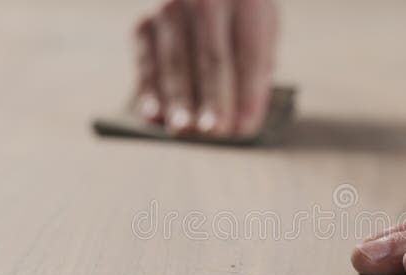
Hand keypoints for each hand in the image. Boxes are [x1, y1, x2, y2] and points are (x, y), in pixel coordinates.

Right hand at [134, 0, 277, 137]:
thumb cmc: (241, 22)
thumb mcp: (261, 33)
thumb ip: (256, 71)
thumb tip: (241, 121)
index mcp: (246, 1)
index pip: (250, 53)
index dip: (248, 93)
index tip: (245, 127)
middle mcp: (206, 0)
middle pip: (212, 58)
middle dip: (212, 98)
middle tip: (215, 131)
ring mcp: (170, 10)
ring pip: (176, 63)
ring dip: (180, 101)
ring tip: (185, 129)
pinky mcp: (144, 25)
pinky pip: (147, 64)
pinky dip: (150, 92)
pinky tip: (154, 116)